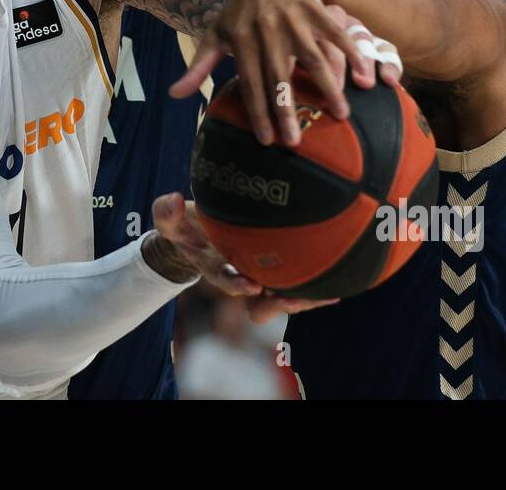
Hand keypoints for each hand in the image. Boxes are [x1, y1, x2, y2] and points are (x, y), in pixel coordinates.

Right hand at [153, 193, 336, 321]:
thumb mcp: (171, 219)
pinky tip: (338, 278)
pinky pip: (302, 285)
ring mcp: (263, 277)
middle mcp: (243, 278)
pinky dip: (318, 284)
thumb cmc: (188, 227)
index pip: (228, 281)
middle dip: (278, 304)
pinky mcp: (281, 271)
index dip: (238, 284)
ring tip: (326, 292)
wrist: (201, 233)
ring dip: (304, 298)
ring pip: (286, 299)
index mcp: (218, 269)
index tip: (251, 284)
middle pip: (262, 306)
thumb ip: (166, 212)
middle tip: (295, 297)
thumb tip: (173, 200)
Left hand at [170, 0, 402, 146]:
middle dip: (286, 109)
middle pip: (278, 76)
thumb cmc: (240, 10)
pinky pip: (335, 32)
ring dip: (328, 85)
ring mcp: (293, 18)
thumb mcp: (216, 34)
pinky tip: (363, 77)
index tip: (267, 141)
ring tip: (341, 115)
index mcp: (242, 41)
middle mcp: (267, 31)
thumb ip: (199, 67)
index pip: (250, 84)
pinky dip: (351, 52)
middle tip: (297, 142)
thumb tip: (174, 95)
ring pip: (312, 56)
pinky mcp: (315, 8)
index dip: (257, 113)